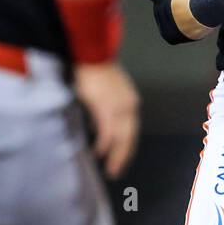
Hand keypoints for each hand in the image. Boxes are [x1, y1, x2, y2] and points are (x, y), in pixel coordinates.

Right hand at [73, 61, 139, 177]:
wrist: (91, 53)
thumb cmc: (94, 70)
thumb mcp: (106, 92)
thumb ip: (106, 108)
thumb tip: (100, 126)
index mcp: (130, 102)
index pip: (132, 131)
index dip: (126, 147)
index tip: (121, 158)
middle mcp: (128, 107)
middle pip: (129, 138)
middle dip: (123, 157)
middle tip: (116, 171)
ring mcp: (118, 108)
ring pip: (120, 139)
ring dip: (115, 156)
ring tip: (111, 170)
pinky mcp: (105, 108)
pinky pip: (107, 133)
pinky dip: (104, 145)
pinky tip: (99, 154)